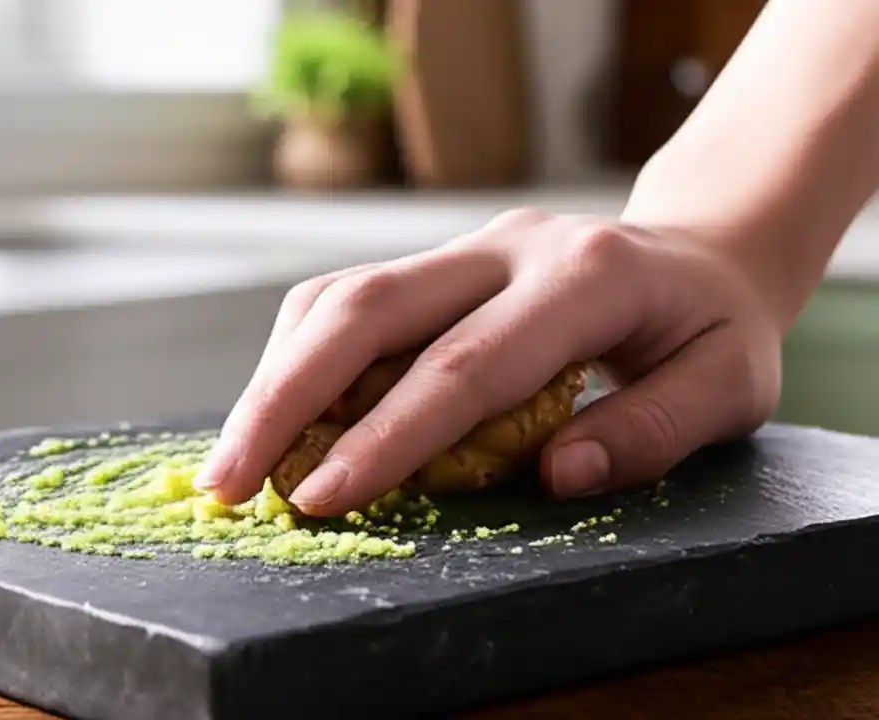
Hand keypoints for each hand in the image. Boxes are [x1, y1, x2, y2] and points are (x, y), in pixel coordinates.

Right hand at [194, 209, 783, 515]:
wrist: (695, 251)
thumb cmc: (710, 331)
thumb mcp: (729, 384)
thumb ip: (652, 428)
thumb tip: (555, 474)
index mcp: (586, 278)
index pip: (466, 364)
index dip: (388, 435)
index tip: (324, 498)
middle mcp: (507, 246)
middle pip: (367, 310)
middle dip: (284, 397)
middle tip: (227, 482)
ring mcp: (462, 246)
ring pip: (339, 296)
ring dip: (275, 379)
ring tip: (235, 460)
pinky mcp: (432, 263)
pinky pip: (344, 302)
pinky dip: (299, 362)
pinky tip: (279, 418)